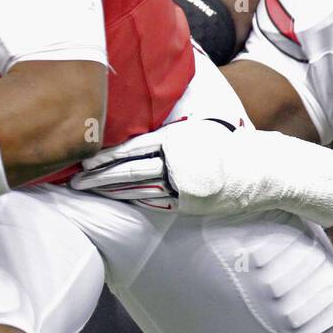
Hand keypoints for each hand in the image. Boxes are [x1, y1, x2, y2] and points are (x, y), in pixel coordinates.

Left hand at [71, 119, 241, 213]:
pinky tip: (117, 199)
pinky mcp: (187, 201)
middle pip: (128, 170)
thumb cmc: (222, 147)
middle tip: (76, 181)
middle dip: (99, 177)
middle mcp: (175, 161)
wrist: (256, 169)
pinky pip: (155, 201)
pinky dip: (134, 200)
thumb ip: (166, 135)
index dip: (106, 157)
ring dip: (110, 190)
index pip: (131, 149)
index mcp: (174, 139)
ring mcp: (180, 183)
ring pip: (137, 188)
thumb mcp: (194, 131)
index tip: (85, 162)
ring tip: (89, 190)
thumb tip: (135, 138)